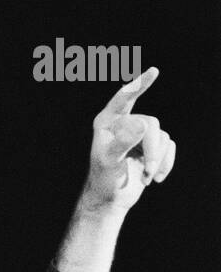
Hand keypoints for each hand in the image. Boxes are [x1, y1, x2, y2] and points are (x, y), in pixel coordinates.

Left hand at [82, 66, 175, 215]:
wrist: (111, 200)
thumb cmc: (103, 180)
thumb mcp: (109, 162)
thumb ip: (123, 142)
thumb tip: (142, 123)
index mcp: (108, 122)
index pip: (124, 99)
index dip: (139, 85)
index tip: (154, 72)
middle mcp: (124, 123)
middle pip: (150, 123)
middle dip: (151, 149)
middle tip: (147, 172)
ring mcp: (139, 133)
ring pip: (161, 136)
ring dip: (157, 160)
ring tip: (146, 177)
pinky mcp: (151, 145)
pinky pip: (169, 145)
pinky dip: (165, 163)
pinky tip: (155, 178)